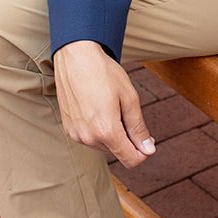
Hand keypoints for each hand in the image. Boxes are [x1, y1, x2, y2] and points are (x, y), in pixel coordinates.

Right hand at [53, 40, 156, 167]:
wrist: (75, 56)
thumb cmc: (103, 72)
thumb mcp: (129, 97)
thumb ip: (139, 128)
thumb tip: (148, 150)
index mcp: (106, 131)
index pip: (131, 160)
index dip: (143, 152)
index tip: (146, 138)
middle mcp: (89, 138)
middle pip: (117, 152)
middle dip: (126, 137)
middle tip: (124, 110)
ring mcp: (76, 134)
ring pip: (103, 145)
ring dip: (111, 132)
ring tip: (107, 106)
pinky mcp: (68, 128)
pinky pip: (89, 137)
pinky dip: (97, 128)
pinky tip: (95, 107)